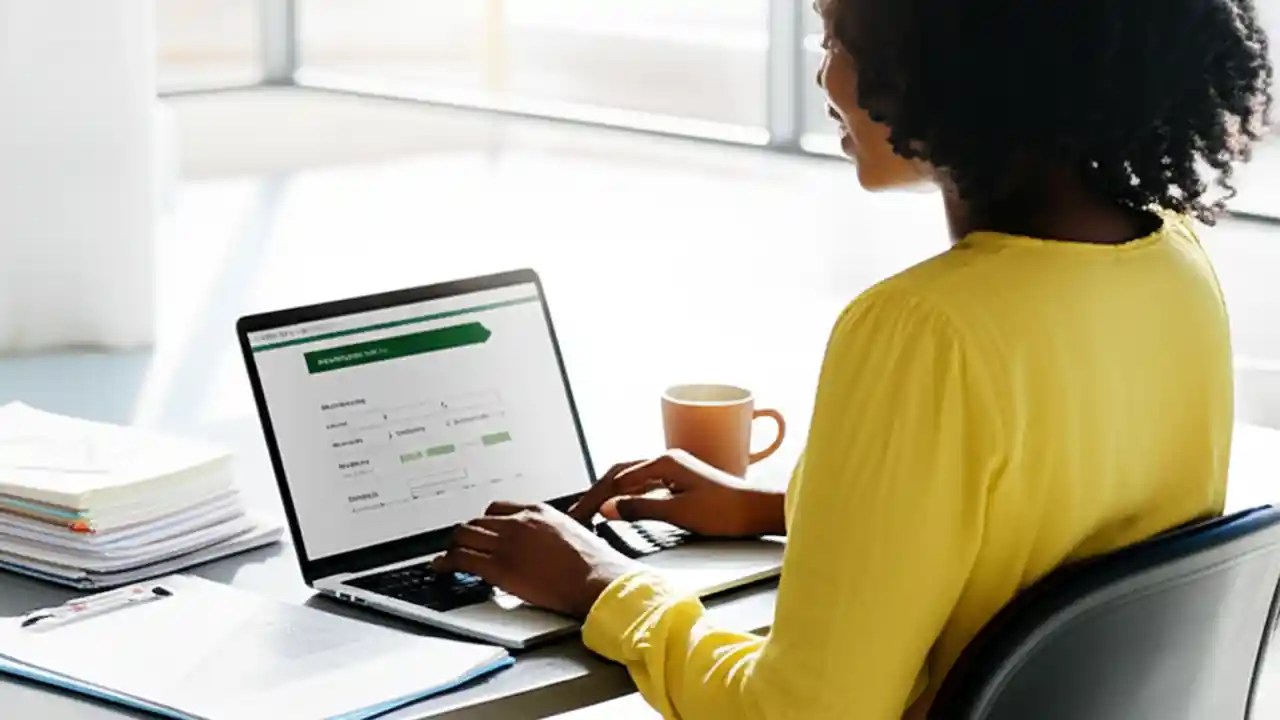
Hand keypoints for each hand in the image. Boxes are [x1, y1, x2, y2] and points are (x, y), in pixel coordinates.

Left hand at [434, 501, 637, 617]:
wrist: (597, 580)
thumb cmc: (594, 563)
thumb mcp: (573, 532)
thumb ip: (552, 531)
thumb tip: (546, 543)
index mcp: (538, 511)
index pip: (498, 508)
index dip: (485, 521)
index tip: (482, 530)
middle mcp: (519, 522)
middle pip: (478, 521)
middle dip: (467, 533)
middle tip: (461, 544)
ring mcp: (507, 544)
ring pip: (465, 536)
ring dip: (454, 545)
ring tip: (449, 555)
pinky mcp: (500, 568)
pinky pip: (463, 559)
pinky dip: (447, 562)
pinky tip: (441, 567)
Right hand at [569, 450, 786, 536]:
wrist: (758, 511)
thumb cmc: (726, 511)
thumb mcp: (679, 513)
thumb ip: (640, 509)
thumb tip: (607, 507)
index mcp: (664, 462)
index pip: (616, 477)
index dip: (593, 497)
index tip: (576, 515)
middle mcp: (666, 461)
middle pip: (620, 474)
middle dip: (596, 493)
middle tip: (575, 514)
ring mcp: (674, 471)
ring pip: (631, 479)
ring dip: (610, 494)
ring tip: (589, 511)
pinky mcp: (680, 483)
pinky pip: (644, 486)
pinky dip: (627, 497)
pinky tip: (619, 507)